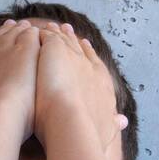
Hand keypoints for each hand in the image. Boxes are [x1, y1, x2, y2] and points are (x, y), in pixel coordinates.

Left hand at [34, 22, 126, 151]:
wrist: (71, 122)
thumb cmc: (89, 132)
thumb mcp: (108, 128)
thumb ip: (114, 123)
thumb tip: (123, 122)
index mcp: (102, 82)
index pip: (96, 63)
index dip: (89, 55)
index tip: (86, 46)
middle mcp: (90, 66)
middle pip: (81, 48)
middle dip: (74, 39)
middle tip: (68, 29)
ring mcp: (73, 55)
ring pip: (64, 40)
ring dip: (58, 33)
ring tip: (51, 27)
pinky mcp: (54, 49)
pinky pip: (47, 36)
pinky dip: (42, 34)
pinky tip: (36, 32)